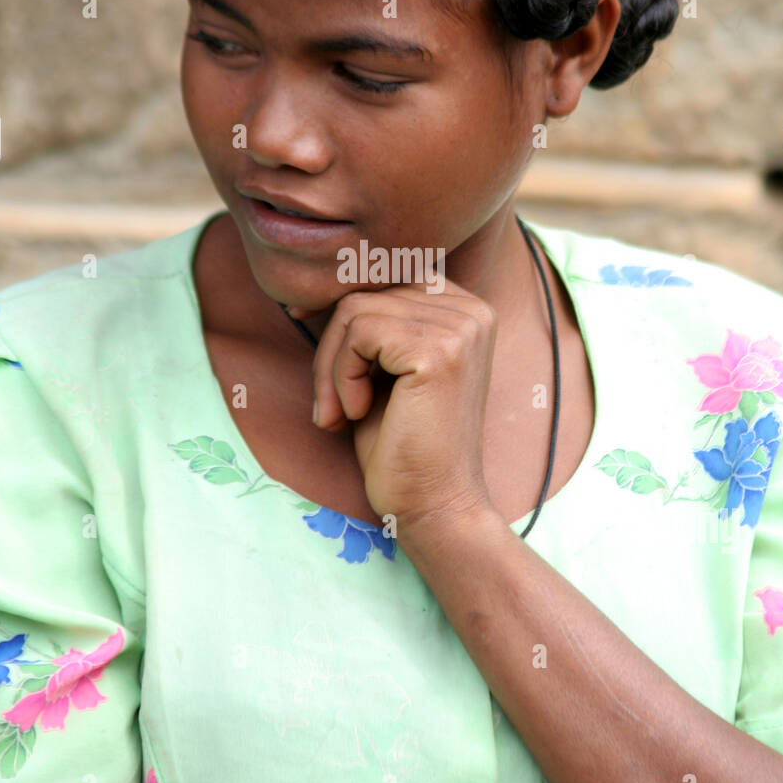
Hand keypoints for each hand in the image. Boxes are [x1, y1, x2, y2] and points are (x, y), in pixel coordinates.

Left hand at [303, 277, 500, 535]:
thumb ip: (368, 322)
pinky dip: (341, 377)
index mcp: (465, 308)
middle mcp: (471, 308)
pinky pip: (358, 334)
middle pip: (366, 290)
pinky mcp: (438, 351)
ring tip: (341, 414)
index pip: (384, 276)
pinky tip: (356, 415)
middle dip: (332, 349)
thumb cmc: (402, 444)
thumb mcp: (381, 369)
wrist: (434, 505)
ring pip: (354, 310)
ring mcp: (460, 327)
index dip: (341, 306)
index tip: (311, 340)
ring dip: (331, 368)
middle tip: (331, 406)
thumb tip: (312, 287)